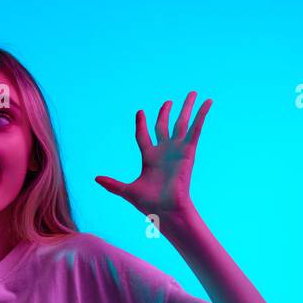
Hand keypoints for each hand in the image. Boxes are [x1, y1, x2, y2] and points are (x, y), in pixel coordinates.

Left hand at [94, 90, 210, 219]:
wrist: (167, 210)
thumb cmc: (149, 205)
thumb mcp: (127, 191)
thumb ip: (112, 184)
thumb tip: (95, 179)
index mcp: (149, 158)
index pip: (143, 136)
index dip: (141, 124)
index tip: (140, 112)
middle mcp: (163, 152)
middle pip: (164, 126)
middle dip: (165, 113)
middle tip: (168, 102)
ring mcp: (177, 150)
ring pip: (181, 123)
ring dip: (187, 107)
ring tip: (192, 92)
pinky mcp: (189, 151)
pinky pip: (196, 129)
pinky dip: (201, 115)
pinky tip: (207, 102)